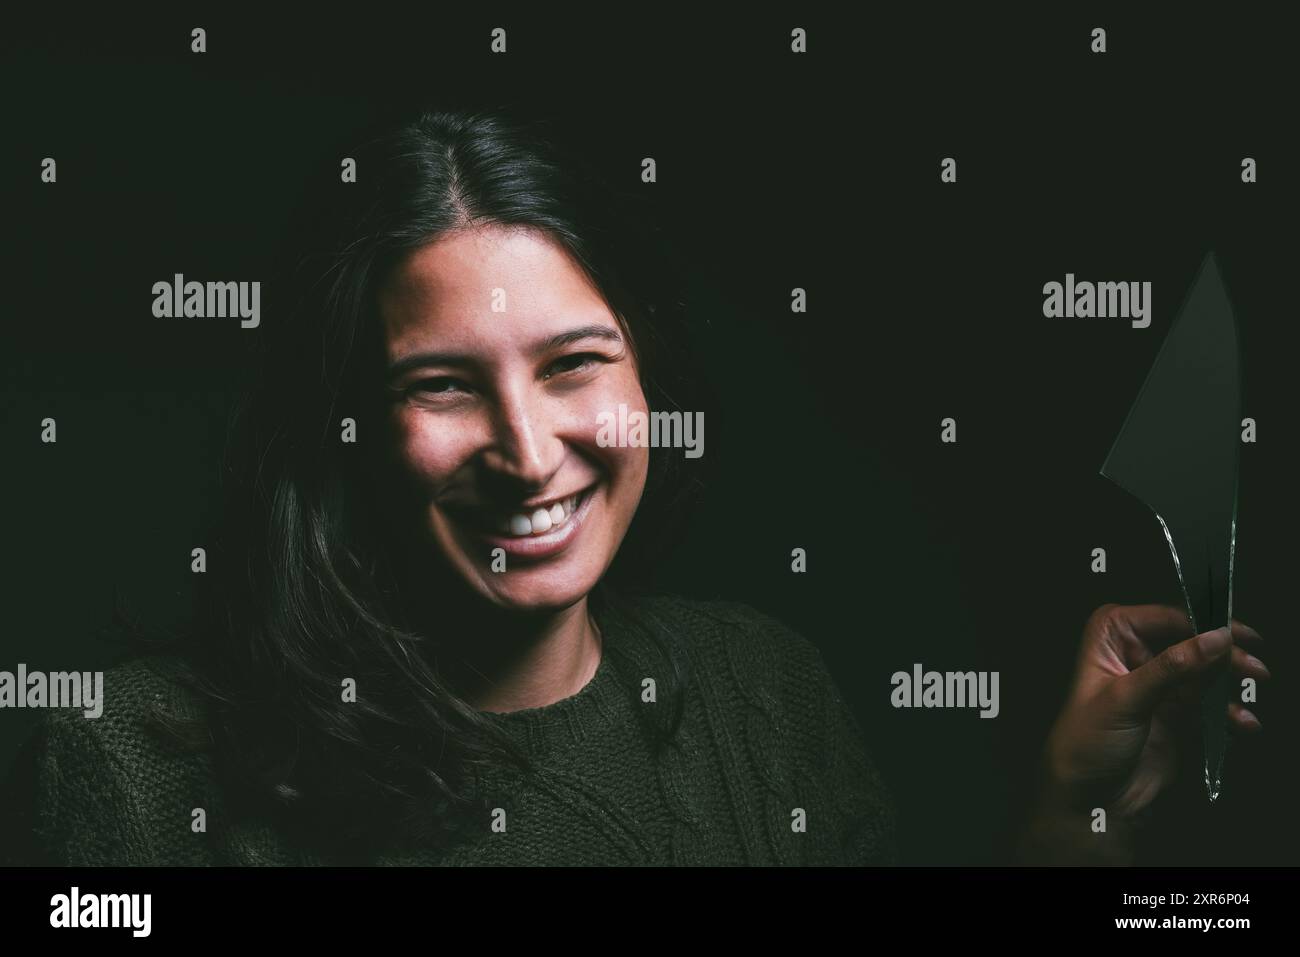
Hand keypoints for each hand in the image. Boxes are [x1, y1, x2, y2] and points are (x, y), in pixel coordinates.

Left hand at [1018, 603, 1267, 863]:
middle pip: (1194, 640)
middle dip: (1227, 654)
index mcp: (1112, 635)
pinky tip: (1242, 723)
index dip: (1204, 624)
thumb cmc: (1086, 742)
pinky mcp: (1180, 711)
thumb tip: (1215, 637)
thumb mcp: (1125, 699)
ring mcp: (1161, 682)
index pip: (1167, 617)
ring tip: (1252, 691)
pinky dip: (1231, 710)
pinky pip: (1213, 702)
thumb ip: (1172, 668)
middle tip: (1254, 669)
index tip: (1237, 636)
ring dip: (1234, 682)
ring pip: (1209, 670)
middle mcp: (1137, 652)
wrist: (1092, 799)